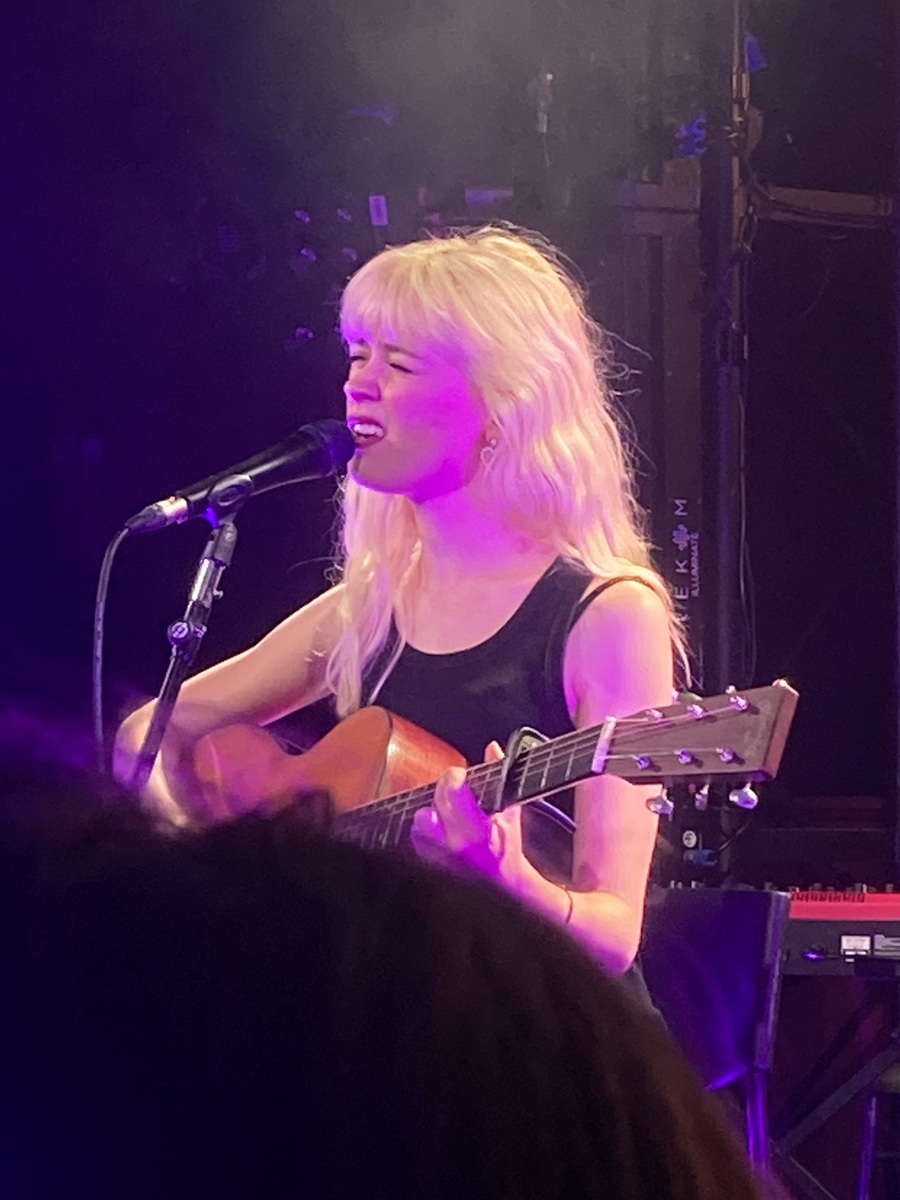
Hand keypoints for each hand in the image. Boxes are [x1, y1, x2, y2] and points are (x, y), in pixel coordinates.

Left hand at [410, 741, 523, 882]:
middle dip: (444, 791)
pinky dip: (423, 831)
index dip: (453, 777)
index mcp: (479, 830)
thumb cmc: (506, 847)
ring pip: (420, 822)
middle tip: (452, 790)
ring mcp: (441, 856)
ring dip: (429, 813)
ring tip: (442, 812)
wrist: (503, 883)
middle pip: (434, 804)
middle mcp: (457, 844)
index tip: (458, 773)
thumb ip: (502, 778)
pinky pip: (416, 840)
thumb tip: (493, 749)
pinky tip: (436, 828)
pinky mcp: (431, 864)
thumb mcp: (510, 813)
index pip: (454, 793)